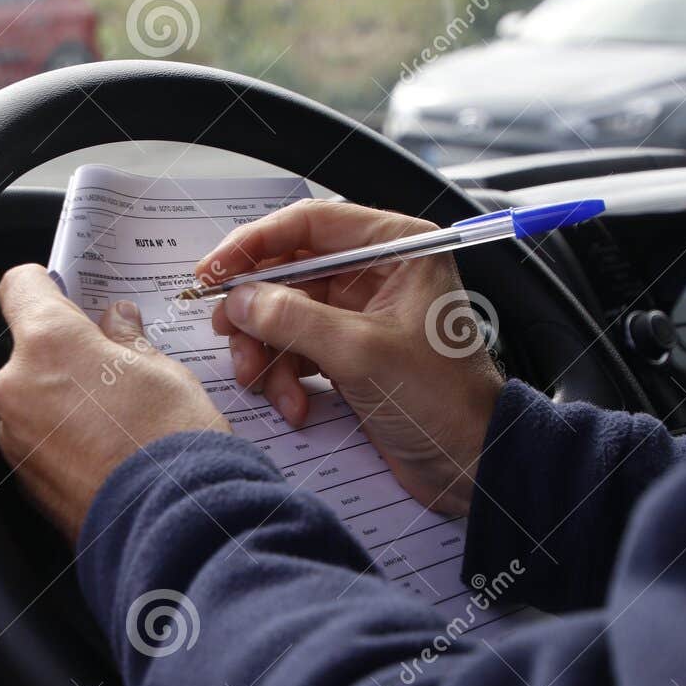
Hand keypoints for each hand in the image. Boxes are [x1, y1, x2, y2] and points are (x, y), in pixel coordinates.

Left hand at [0, 264, 229, 543]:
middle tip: (116, 368)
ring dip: (64, 400)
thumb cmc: (173, 444)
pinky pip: (40, 443)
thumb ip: (129, 340)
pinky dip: (65, 440)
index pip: (20, 286)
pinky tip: (108, 451)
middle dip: (66, 355)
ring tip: (120, 419)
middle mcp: (17, 387)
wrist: (173, 527)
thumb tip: (118, 323)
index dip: (45, 285)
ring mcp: (16, 439)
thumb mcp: (164, 372)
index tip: (65, 292)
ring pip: (34, 399)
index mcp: (49, 343)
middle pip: (30, 351)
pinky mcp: (24, 482)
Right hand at [199, 201, 502, 515]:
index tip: (214, 271)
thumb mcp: (361, 352)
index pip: (310, 223)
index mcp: (396, 248)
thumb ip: (293, 318)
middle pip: (290, 271)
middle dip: (257, 311)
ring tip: (264, 385)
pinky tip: (296, 405)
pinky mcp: (351, 353)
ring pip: (286, 314)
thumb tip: (239, 299)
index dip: (254, 244)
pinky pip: (298, 350)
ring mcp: (361, 314)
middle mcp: (378, 273)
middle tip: (228, 335)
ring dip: (267, 352)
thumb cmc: (444, 399)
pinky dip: (286, 377)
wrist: (471, 463)